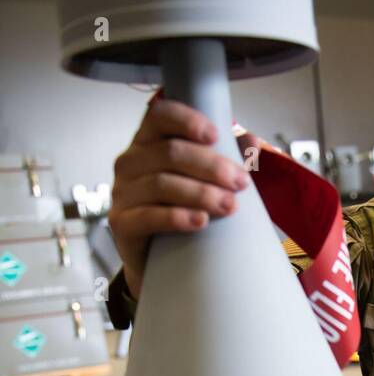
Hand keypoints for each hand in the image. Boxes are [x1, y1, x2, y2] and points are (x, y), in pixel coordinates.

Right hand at [108, 95, 251, 299]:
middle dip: (211, 166)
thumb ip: (225, 158)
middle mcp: (130, 162)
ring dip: (201, 194)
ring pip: (162, 184)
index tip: (216, 136)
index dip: (187, 120)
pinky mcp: (121, 223)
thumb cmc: (182, 210)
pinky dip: (178, 217)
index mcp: (147, 142)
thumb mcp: (204, 180)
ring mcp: (122, 192)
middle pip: (169, 152)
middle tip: (240, 183)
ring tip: (229, 206)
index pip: (160, 116)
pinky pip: (148, 216)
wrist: (156, 259)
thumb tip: (251, 142)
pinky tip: (201, 221)